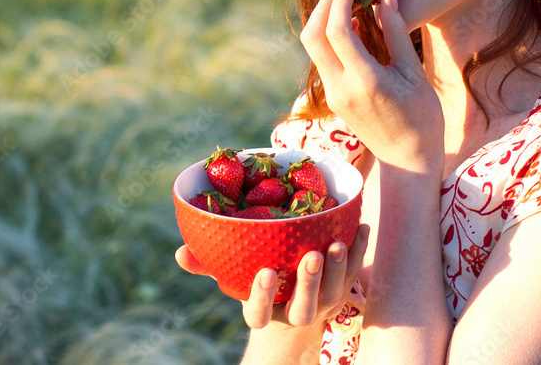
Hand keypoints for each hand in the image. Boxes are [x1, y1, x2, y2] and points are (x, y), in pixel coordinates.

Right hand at [175, 224, 369, 328]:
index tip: (266, 272)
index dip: (263, 296)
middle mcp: (296, 311)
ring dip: (338, 268)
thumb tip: (181, 253)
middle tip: (311, 255)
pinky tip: (359, 228)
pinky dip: (358, 250)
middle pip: (305, 306)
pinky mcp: (341, 287)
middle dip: (310, 282)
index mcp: (265, 311)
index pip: (260, 312)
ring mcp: (322, 302)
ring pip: (333, 292)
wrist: (291, 292)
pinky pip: (353, 272)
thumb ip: (205, 264)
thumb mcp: (228, 273)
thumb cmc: (253, 274)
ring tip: (337, 243)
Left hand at [299, 0, 444, 172]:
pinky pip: (321, 59)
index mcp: (365, 81)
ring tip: (351, 4)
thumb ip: (396, 32)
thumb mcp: (414, 73)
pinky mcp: (332, 98)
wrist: (407, 161)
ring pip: (312, 47)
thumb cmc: (422, 117)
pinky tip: (352, 28)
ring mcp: (332, 94)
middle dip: (324, 5)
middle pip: (312, 35)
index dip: (341, 0)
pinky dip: (329, 37)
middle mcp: (341, 87)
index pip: (337, 30)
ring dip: (324, 20)